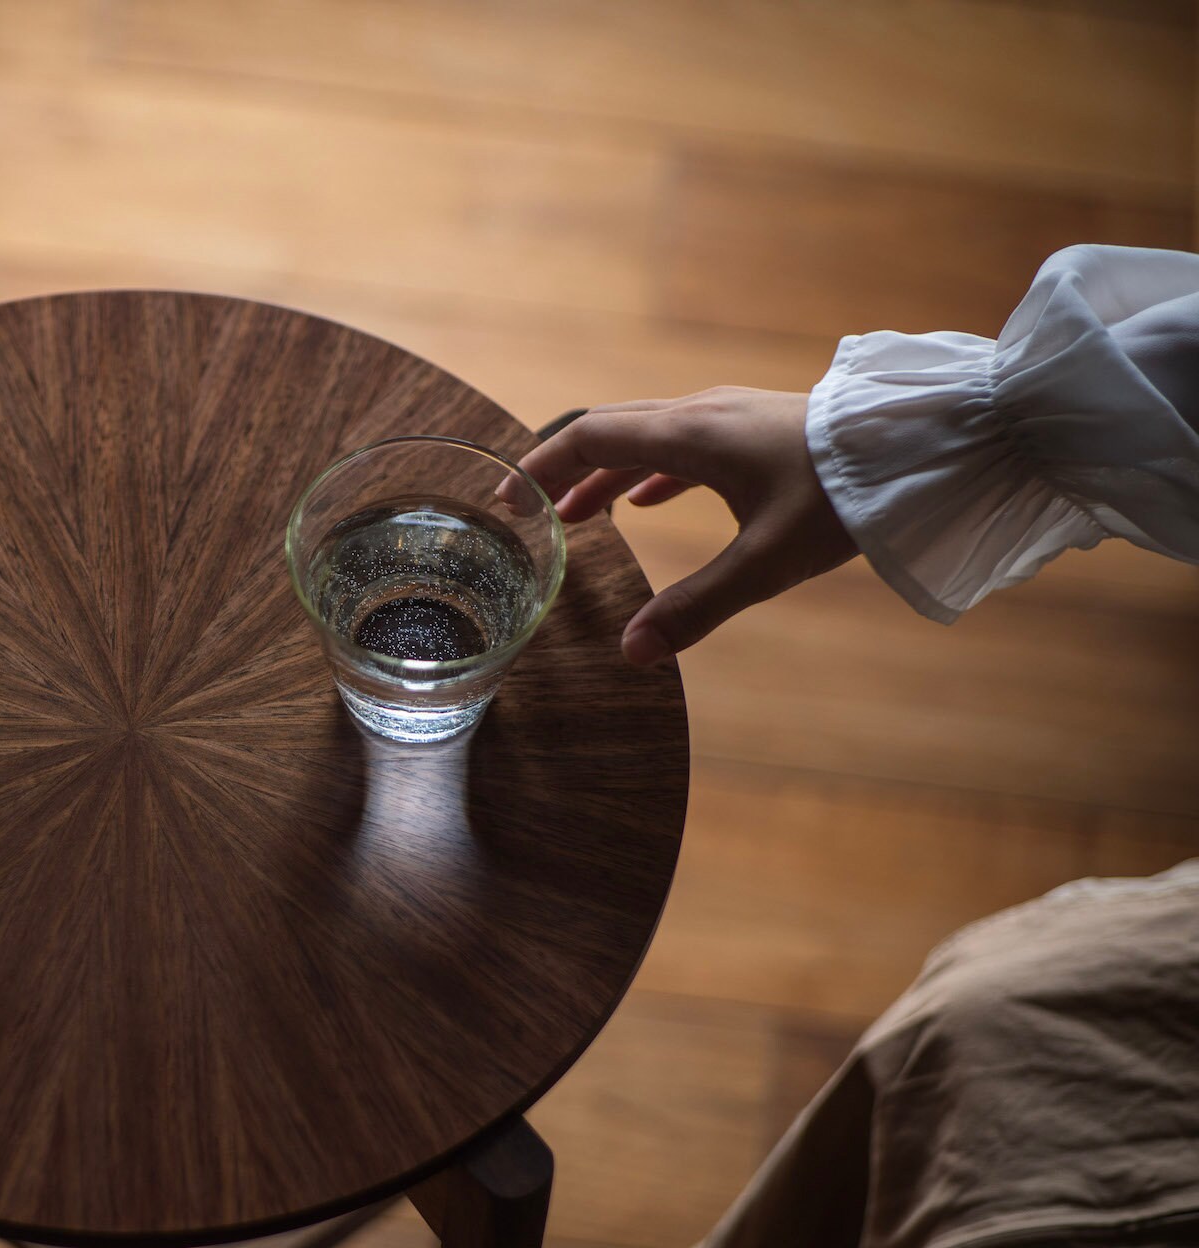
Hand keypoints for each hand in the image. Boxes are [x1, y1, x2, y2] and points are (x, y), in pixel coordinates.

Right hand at [516, 388, 856, 666]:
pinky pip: (683, 440)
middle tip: (530, 507)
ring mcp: (730, 414)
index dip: (542, 467)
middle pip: (610, 429)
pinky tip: (649, 498)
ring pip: (647, 434)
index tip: (508, 498)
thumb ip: (696, 607)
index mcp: (689, 435)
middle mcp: (701, 413)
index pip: (590, 438)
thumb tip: (633, 653)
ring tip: (581, 515)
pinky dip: (650, 468)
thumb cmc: (842, 497)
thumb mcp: (766, 563)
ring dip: (606, 472)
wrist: (919, 447)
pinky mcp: (756, 426)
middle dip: (564, 468)